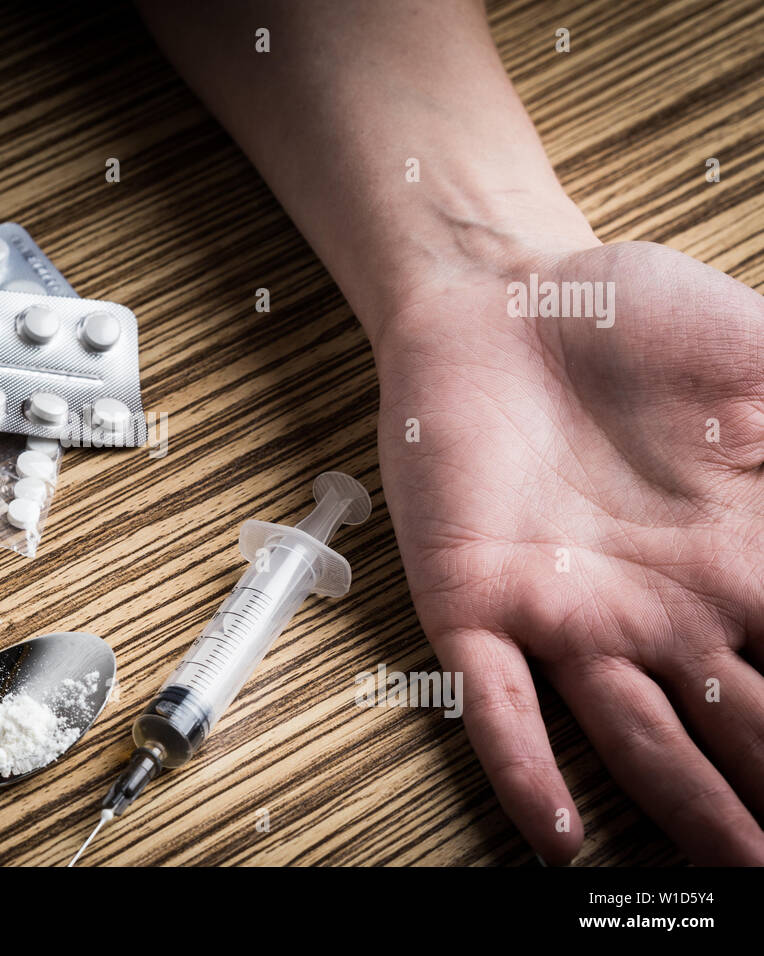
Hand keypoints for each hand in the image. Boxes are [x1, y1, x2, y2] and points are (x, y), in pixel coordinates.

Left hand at [374, 237, 763, 863]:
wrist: (501, 302)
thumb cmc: (639, 327)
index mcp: (747, 562)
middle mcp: (665, 613)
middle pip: (742, 728)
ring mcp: (568, 616)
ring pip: (635, 737)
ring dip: (687, 809)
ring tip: (738, 871)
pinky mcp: (474, 603)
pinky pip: (494, 700)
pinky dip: (524, 766)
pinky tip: (560, 834)